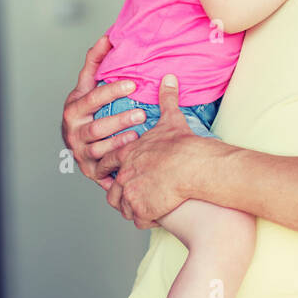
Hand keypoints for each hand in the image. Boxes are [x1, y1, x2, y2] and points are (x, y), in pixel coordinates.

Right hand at [61, 36, 146, 190]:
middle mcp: (73, 132)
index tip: (133, 84)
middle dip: (119, 120)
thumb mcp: (87, 87)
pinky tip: (133, 155)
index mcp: (74, 109)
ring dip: (119, 142)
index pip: (92, 98)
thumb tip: (108, 37)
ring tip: (139, 135)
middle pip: (96, 127)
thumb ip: (95, 63)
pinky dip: (117, 162)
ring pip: (99, 149)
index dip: (112, 91)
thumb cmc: (86, 110)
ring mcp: (80, 152)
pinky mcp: (90, 169)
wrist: (77, 142)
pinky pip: (104, 168)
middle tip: (142, 113)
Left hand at [105, 74, 214, 228]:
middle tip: (123, 196)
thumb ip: (166, 99)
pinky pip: (138, 220)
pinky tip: (155, 216)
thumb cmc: (183, 145)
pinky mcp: (141, 210)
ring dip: (131, 208)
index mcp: (128, 153)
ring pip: (123, 207)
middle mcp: (124, 174)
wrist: (194, 167)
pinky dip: (145, 219)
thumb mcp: (172, 120)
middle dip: (116, 193)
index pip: (107, 161)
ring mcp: (131, 194)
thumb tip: (168, 78)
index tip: (104, 172)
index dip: (105, 167)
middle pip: (112, 189)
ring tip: (141, 208)